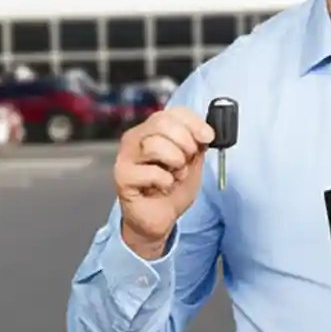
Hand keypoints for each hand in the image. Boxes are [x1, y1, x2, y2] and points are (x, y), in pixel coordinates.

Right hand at [113, 108, 213, 257]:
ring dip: (175, 163)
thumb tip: (204, 132)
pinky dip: (165, 181)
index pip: (173, 112)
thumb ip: (196, 144)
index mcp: (152, 129)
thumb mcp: (192, 162)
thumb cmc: (172, 188)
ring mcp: (125, 156)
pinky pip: (152, 171)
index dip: (194, 122)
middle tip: (188, 161)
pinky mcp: (122, 176)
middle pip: (162, 123)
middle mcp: (135, 138)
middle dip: (185, 143)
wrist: (159, 218)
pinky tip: (163, 187)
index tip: (208, 137)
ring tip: (175, 175)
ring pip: (155, 145)